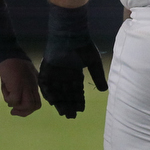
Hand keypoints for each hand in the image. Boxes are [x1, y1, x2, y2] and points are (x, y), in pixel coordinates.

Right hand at [0, 57, 40, 116]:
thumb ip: (22, 88)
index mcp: (35, 85)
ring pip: (27, 105)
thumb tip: (14, 103)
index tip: (18, 109)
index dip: (28, 109)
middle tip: (13, 111)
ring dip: (16, 106)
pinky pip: (14, 100)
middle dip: (23, 112)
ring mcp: (26, 86)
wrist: (7, 56)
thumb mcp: (21, 78)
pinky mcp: (18, 86)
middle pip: (35, 106)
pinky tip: (5, 90)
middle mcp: (33, 86)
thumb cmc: (13, 66)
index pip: (37, 103)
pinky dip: (8, 98)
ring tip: (8, 100)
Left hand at [39, 4, 108, 118]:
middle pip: (66, 93)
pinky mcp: (46, 68)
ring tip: (62, 112)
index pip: (76, 90)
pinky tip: (51, 101)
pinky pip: (45, 83)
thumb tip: (105, 91)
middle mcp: (64, 74)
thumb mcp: (94, 63)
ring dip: (59, 102)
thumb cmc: (83, 45)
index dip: (78, 101)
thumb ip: (98, 76)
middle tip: (70, 116)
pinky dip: (48, 92)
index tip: (80, 111)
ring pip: (56, 90)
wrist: (70, 33)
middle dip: (68, 105)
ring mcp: (55, 72)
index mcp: (75, 72)